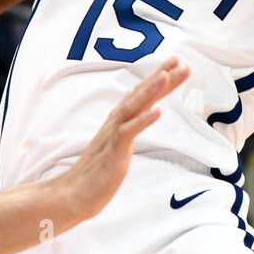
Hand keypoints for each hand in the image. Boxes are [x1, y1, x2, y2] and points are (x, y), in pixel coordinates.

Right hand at [52, 57, 190, 223]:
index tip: (175, 62)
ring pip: (134, 107)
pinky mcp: (114, 151)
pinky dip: (143, 121)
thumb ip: (129, 125)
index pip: (141, 93)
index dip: (159, 77)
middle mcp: (116, 121)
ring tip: (167, 75)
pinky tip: (158, 112)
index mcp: (120, 119)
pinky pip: (129, 132)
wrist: (74, 193)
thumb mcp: (117, 143)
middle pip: (141, 94)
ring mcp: (114, 134)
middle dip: (161, 76)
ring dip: (151, 90)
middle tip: (179, 60)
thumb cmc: (97, 171)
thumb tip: (141, 111)